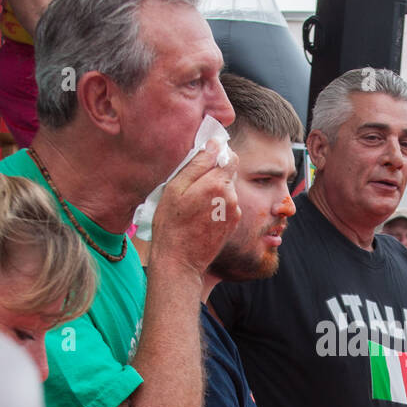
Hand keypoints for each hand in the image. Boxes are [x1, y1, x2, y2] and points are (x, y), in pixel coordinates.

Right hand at [149, 139, 239, 274]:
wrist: (180, 261)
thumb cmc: (171, 225)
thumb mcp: (175, 189)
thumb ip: (197, 164)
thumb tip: (214, 145)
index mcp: (218, 184)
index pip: (230, 156)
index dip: (217, 155)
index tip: (202, 161)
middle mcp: (232, 197)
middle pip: (228, 174)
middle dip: (213, 175)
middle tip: (191, 187)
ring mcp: (234, 212)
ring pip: (227, 191)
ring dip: (214, 192)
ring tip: (194, 205)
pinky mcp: (233, 225)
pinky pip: (227, 206)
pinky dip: (216, 206)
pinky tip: (200, 216)